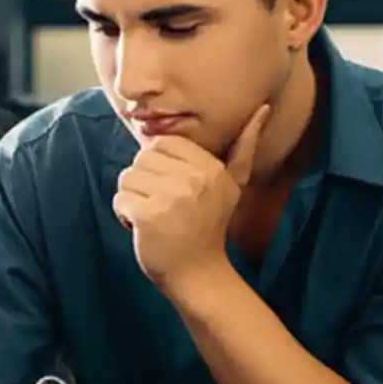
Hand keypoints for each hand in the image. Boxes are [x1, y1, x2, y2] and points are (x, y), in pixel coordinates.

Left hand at [112, 104, 269, 291]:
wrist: (199, 275)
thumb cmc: (209, 228)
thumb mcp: (233, 185)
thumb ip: (244, 148)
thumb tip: (262, 109)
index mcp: (210, 168)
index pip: (162, 143)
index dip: (158, 166)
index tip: (170, 188)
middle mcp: (194, 179)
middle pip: (141, 159)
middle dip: (143, 182)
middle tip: (161, 206)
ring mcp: (171, 197)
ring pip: (127, 178)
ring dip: (132, 199)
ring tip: (152, 217)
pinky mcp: (149, 215)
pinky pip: (120, 200)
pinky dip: (124, 215)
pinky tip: (141, 228)